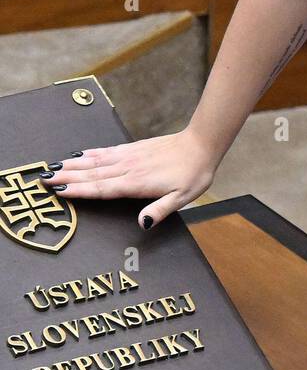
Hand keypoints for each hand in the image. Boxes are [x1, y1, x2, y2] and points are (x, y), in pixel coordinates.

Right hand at [40, 127, 216, 229]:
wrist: (200, 145)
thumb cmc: (192, 174)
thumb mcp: (182, 198)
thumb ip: (159, 210)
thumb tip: (141, 224)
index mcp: (136, 183)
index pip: (102, 189)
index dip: (80, 191)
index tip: (59, 191)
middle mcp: (128, 168)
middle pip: (92, 175)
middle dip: (67, 177)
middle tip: (43, 179)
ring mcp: (129, 157)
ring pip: (95, 162)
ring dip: (73, 165)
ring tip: (53, 167)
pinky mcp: (133, 149)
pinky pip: (106, 152)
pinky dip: (90, 154)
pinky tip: (79, 155)